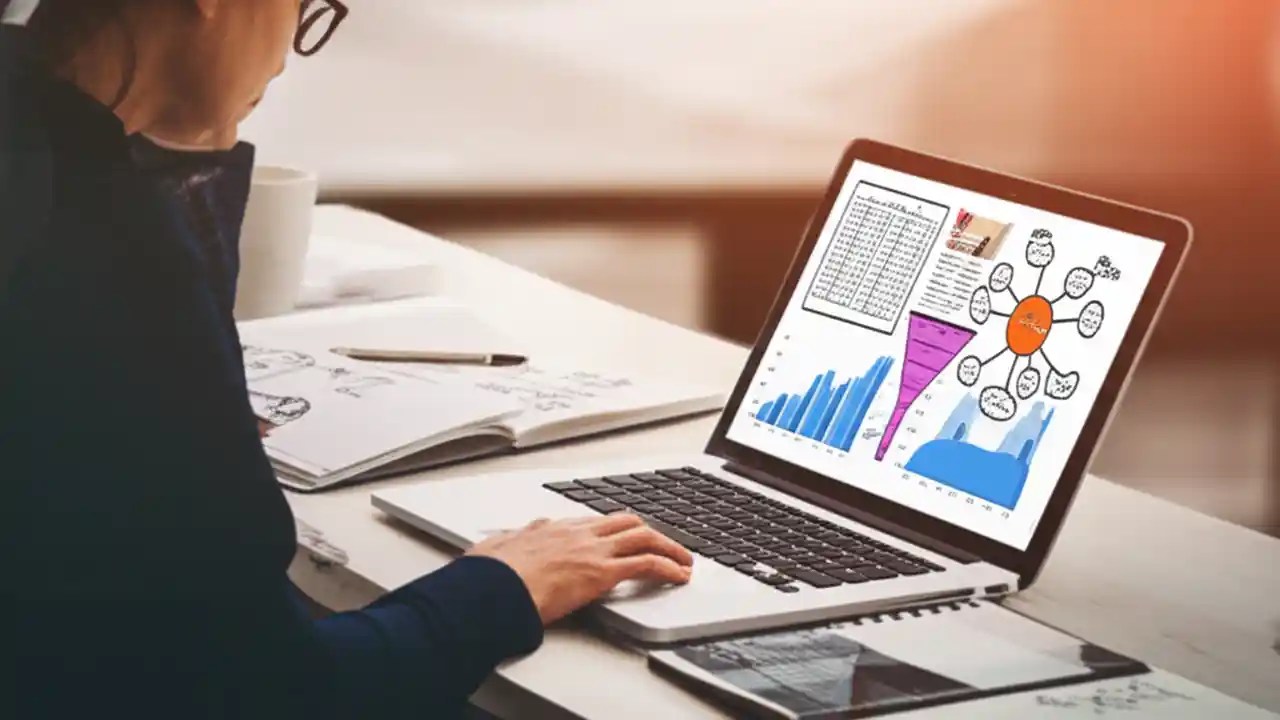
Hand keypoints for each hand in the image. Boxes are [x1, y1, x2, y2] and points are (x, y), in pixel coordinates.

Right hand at [467, 514, 693, 623]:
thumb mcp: (496, 548)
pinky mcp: (603, 572)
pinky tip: (680, 576)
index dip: (615, 529)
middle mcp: (577, 533)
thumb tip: (511, 537)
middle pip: (625, 522)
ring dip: (668, 547)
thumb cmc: (488, 574)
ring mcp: (592, 550)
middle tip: (662, 545)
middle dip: (648, 532)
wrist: (491, 588)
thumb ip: (510, 541)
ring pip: (644, 537)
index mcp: (553, 527)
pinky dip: (669, 567)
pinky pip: (648, 564)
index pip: (594, 521)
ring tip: (683, 560)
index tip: (624, 536)